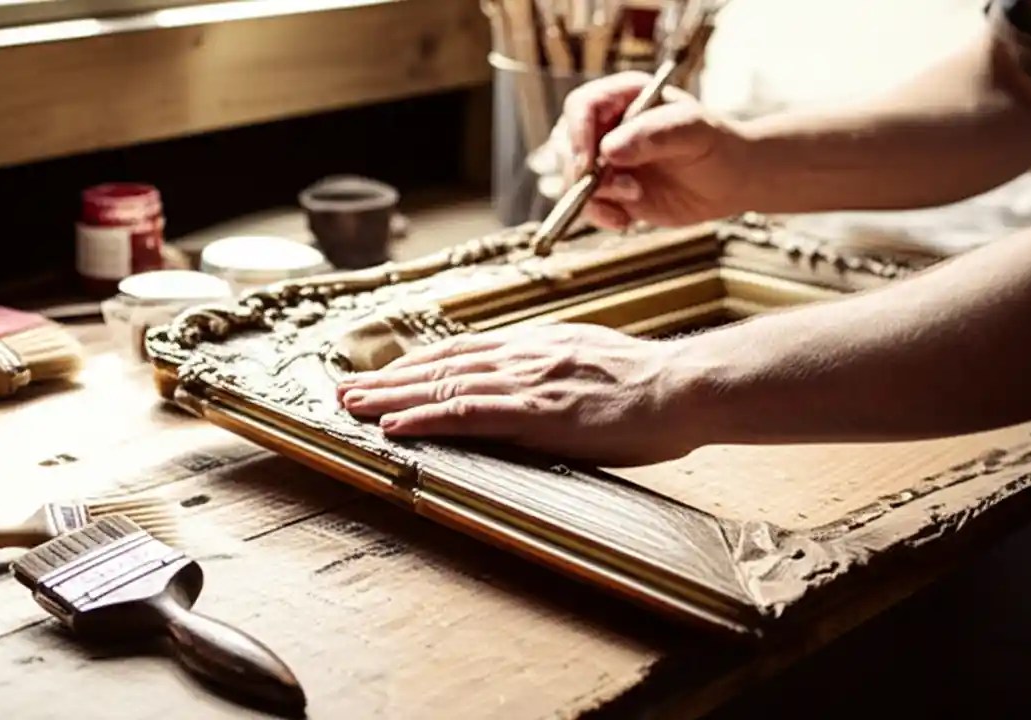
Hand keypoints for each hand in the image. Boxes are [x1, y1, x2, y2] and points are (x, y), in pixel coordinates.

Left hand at [335, 324, 704, 466]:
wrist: (683, 385)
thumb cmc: (649, 380)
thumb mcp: (593, 355)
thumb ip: (556, 361)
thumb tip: (535, 374)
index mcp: (538, 343)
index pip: (464, 350)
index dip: (419, 363)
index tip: (389, 374)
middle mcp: (524, 356)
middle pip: (442, 366)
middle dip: (391, 380)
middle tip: (348, 390)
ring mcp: (528, 383)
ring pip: (444, 387)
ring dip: (393, 398)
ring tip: (353, 406)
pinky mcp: (538, 414)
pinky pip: (469, 415)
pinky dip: (427, 419)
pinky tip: (396, 426)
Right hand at [560, 71, 750, 228]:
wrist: (729, 180)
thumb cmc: (715, 144)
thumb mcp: (691, 129)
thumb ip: (652, 134)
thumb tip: (608, 150)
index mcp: (623, 96)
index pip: (582, 106)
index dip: (578, 133)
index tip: (589, 163)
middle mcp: (608, 127)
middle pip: (569, 145)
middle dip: (587, 172)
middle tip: (624, 187)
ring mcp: (606, 161)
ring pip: (574, 179)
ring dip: (597, 196)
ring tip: (635, 197)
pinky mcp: (611, 191)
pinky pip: (588, 205)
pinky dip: (601, 216)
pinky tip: (626, 220)